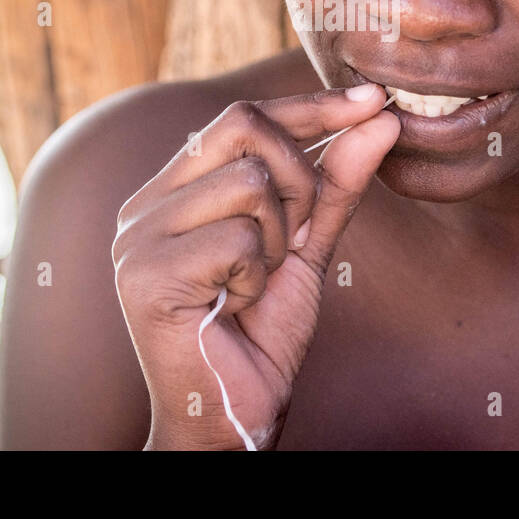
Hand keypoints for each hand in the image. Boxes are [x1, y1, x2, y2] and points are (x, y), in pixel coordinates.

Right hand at [112, 83, 399, 449]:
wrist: (231, 418)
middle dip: (300, 180)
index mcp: (174, 191)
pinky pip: (240, 238)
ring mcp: (139, 236)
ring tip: (254, 284)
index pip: (243, 117)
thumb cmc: (258, 337)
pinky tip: (234, 307)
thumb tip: (380, 119)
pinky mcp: (146, 273)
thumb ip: (335, 185)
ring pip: (250, 185)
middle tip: (296, 240)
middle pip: (244, 127)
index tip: (372, 100)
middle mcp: (146, 204)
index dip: (311, 105)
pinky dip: (257, 277)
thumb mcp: (306, 248)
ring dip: (278, 241)